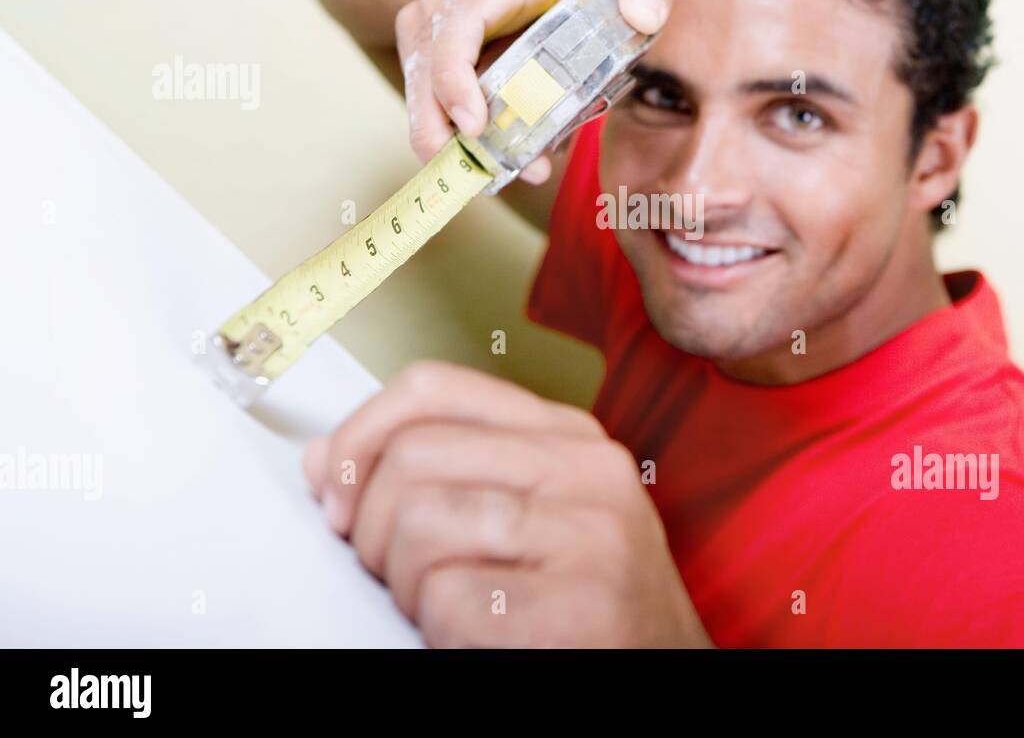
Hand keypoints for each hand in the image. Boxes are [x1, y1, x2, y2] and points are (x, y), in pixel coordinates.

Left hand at [303, 360, 711, 647]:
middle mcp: (586, 470)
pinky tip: (475, 637)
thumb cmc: (587, 601)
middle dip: (374, 528)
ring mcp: (590, 535)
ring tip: (443, 608)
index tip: (335, 491)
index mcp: (568, 436)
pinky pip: (448, 600)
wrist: (664, 671)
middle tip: (397, 573)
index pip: (434, 387)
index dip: (359, 434)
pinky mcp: (580, 606)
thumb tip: (323, 462)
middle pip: (412, 456)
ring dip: (407, 584)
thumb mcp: (525, 515)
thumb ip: (438, 476)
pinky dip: (438, 630)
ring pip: (420, 524)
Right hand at [394, 0, 675, 182]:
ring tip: (495, 176)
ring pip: (420, 85)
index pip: (458, 20)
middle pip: (425, 60)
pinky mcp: (433, 54)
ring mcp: (437, 24)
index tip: (473, 124)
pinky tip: (494, 160)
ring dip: (448, 138)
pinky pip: (430, 99)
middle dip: (439, 125)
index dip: (453, 73)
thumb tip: (640, 14)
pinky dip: (454, 135)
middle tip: (478, 175)